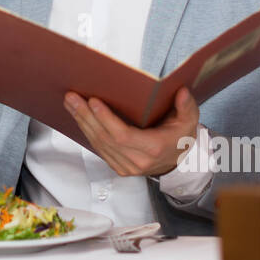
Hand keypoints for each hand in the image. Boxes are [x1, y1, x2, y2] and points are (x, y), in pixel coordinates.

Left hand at [64, 86, 200, 176]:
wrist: (178, 162)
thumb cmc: (180, 138)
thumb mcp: (189, 121)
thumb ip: (187, 106)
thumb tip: (182, 92)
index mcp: (154, 149)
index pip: (123, 136)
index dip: (106, 119)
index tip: (93, 101)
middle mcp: (138, 161)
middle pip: (105, 138)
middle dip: (86, 116)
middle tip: (72, 97)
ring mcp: (126, 167)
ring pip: (98, 143)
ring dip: (82, 122)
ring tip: (70, 102)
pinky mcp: (118, 167)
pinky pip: (99, 148)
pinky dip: (87, 131)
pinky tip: (78, 116)